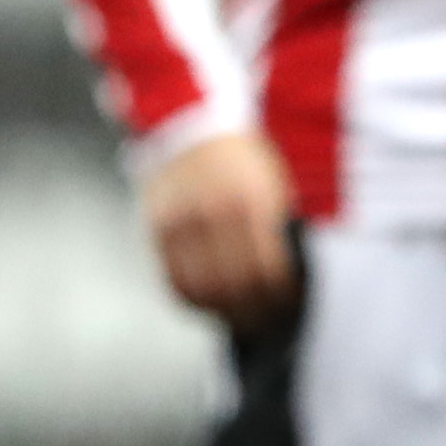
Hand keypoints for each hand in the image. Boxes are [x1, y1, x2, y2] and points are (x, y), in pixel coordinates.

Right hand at [143, 129, 300, 324]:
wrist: (193, 124)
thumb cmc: (242, 157)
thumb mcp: (272, 184)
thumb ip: (274, 228)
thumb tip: (280, 281)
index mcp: (251, 201)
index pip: (268, 270)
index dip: (280, 296)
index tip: (287, 304)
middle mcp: (214, 213)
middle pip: (235, 286)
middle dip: (254, 312)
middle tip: (264, 321)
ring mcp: (182, 222)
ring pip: (202, 289)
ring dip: (222, 312)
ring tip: (237, 318)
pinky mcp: (159, 228)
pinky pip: (173, 280)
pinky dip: (192, 300)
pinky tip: (207, 304)